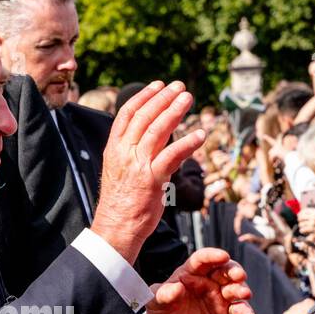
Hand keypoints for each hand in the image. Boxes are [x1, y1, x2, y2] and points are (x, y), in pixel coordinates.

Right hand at [92, 81, 205, 263]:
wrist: (116, 228)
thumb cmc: (121, 202)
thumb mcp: (118, 170)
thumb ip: (131, 151)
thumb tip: (150, 136)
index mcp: (114, 149)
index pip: (127, 114)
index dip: (144, 96)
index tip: (158, 85)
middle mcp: (124, 153)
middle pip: (145, 117)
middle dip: (163, 98)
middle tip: (180, 87)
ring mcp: (139, 166)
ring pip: (158, 130)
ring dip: (175, 111)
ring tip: (188, 99)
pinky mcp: (153, 180)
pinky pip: (173, 156)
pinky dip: (188, 143)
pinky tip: (200, 135)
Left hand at [142, 248, 253, 313]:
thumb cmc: (161, 313)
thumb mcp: (156, 303)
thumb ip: (164, 294)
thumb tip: (175, 288)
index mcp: (190, 273)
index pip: (203, 259)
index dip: (213, 255)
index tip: (223, 256)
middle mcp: (208, 282)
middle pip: (224, 270)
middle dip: (234, 270)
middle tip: (239, 275)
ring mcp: (218, 297)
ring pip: (234, 289)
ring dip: (242, 289)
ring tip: (245, 294)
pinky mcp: (225, 313)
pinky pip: (238, 310)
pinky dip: (245, 312)